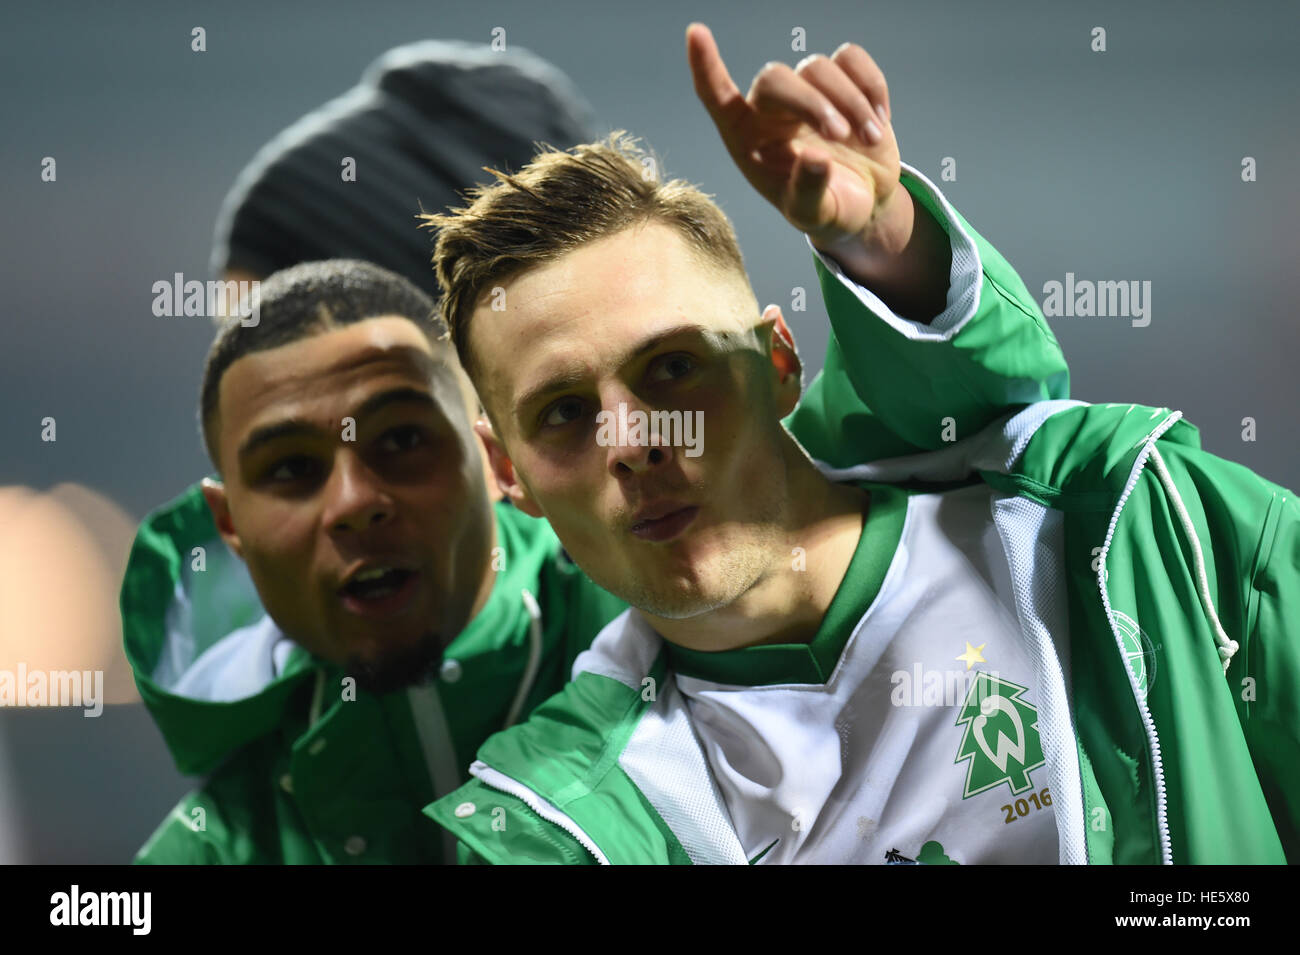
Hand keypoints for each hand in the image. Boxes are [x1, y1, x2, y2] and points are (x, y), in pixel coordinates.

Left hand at [685, 22, 901, 252]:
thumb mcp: (815, 215)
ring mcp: (806, 91)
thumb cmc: (827, 210)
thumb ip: (809, 191)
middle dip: (810, 103)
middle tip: (840, 136)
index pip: (716, 97)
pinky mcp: (842, 80)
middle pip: (775, 79)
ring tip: (869, 138)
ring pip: (820, 67)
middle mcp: (770, 109)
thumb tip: (815, 159)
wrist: (865, 203)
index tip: (696, 33)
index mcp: (747, 139)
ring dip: (851, 102)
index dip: (705, 65)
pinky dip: (871, 86)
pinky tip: (880, 120)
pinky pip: (852, 59)